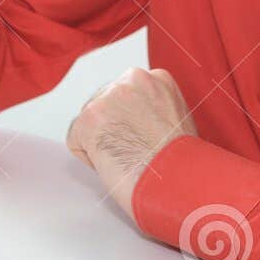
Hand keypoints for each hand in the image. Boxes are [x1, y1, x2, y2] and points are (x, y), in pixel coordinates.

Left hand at [66, 67, 197, 220]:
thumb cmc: (183, 163)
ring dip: (102, 143)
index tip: (141, 139)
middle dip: (113, 129)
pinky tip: (114, 165)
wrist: (177, 181)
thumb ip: (154, 109)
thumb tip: (138, 120)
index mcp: (157, 78)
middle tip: (132, 153)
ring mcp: (108, 97)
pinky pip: (76, 140)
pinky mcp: (89, 118)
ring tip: (128, 160)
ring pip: (90, 121)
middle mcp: (131, 80)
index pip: (127, 95)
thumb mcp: (180, 120)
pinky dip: (90, 159)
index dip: (132, 122)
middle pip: (106, 104)